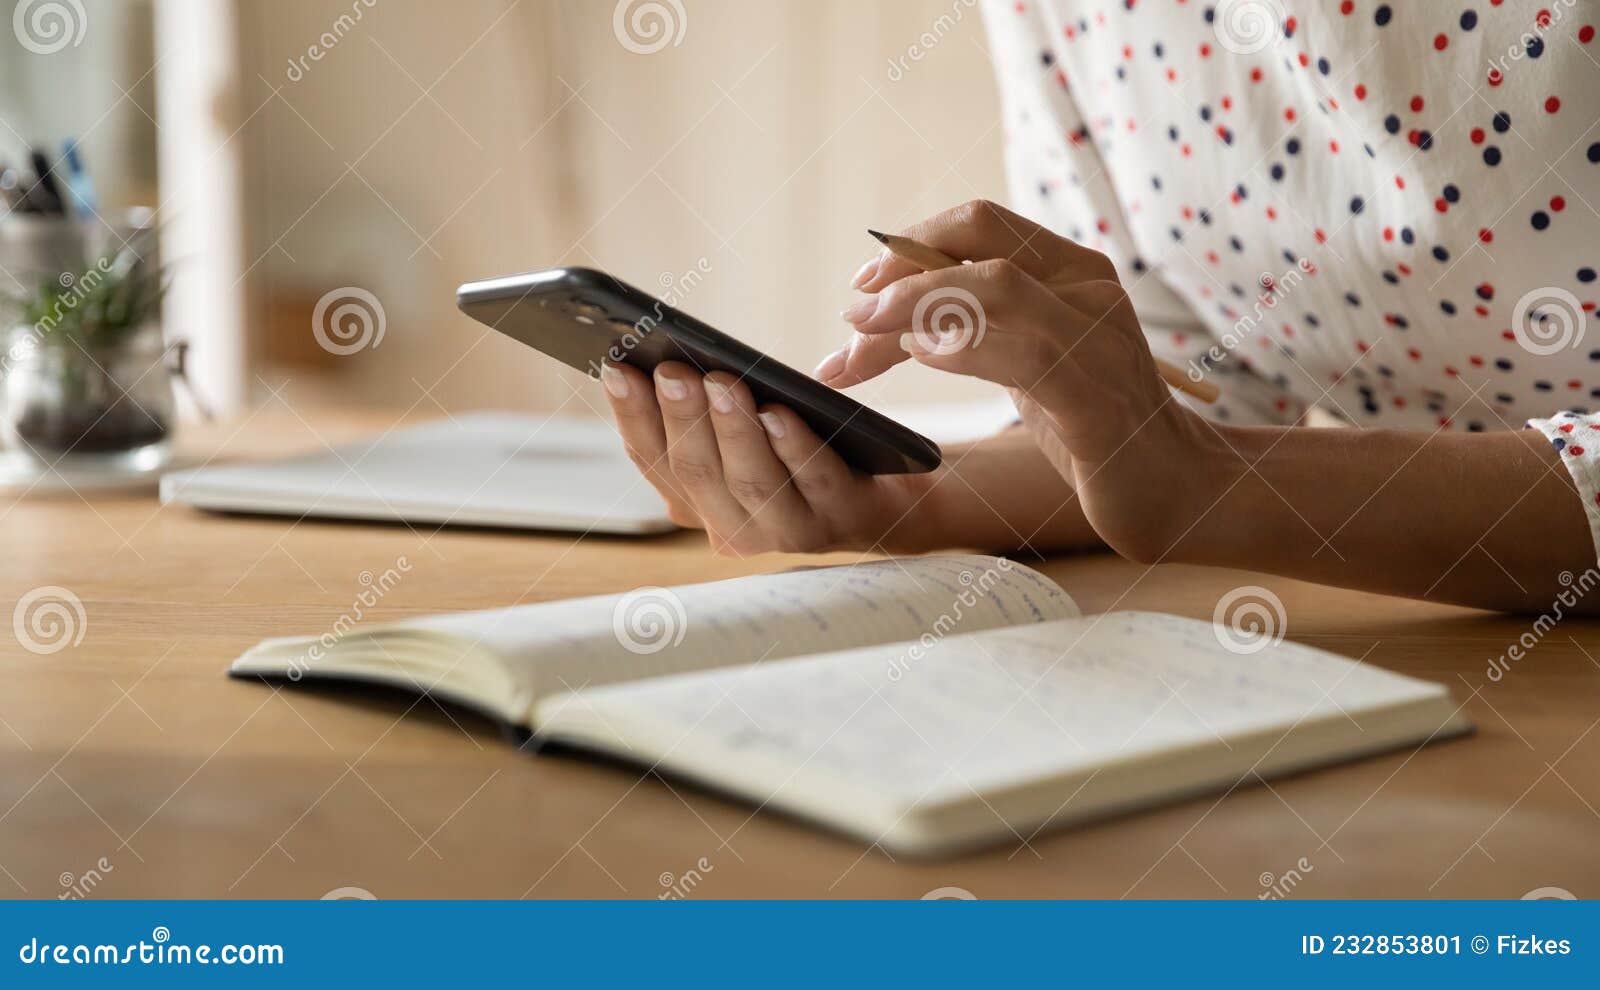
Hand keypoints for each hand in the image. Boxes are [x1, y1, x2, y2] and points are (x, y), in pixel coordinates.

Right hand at [601, 359, 938, 555]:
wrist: (881, 497)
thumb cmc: (800, 450)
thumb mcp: (744, 436)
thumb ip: (704, 415)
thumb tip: (661, 360)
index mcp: (697, 504)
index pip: (653, 460)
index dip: (632, 415)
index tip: (616, 368)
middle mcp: (733, 529)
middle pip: (696, 472)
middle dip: (681, 417)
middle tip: (672, 370)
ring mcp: (786, 532)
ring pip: (749, 482)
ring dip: (733, 429)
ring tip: (721, 381)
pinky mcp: (839, 520)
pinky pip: (813, 482)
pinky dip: (794, 448)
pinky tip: (780, 413)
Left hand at [824, 199, 1216, 561]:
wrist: (1177, 488)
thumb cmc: (1093, 428)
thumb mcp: (1032, 364)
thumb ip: (981, 330)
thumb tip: (896, 322)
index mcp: (1074, 271)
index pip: (981, 224)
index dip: (911, 242)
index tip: (863, 284)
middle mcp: (1088, 289)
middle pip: (978, 242)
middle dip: (900, 271)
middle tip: (850, 314)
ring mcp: (1097, 336)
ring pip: (993, 286)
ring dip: (912, 306)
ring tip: (863, 337)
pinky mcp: (1095, 395)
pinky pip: (1021, 351)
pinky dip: (961, 348)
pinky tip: (921, 357)